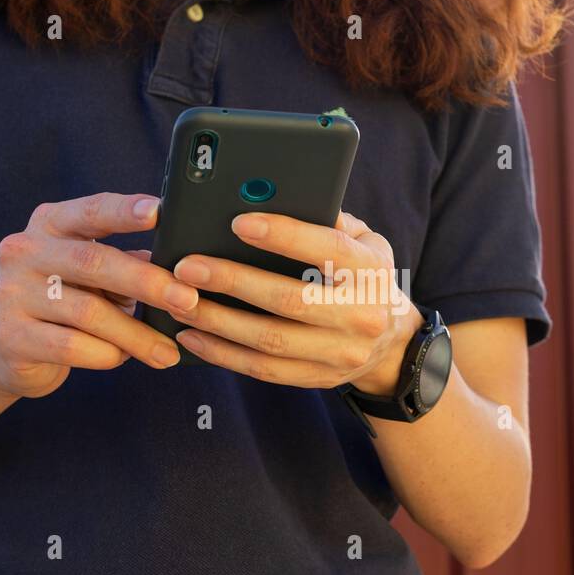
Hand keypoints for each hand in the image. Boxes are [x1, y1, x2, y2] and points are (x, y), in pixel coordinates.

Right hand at [0, 192, 200, 397]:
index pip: (91, 211)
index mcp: (49, 224)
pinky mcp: (10, 337)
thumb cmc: (64, 304)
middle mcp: (23, 251)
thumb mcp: (93, 277)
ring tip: (166, 351)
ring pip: (88, 312)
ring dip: (135, 334)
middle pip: (93, 262)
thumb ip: (128, 264)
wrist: (8, 352)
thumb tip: (181, 268)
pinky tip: (122, 358)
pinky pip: (72, 347)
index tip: (158, 211)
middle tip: (187, 301)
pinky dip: (107, 354)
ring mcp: (11, 293)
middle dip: (147, 283)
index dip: (124, 211)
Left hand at [168, 210, 422, 392]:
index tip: (238, 222)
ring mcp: (339, 353)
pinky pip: (263, 370)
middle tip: (188, 265)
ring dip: (218, 321)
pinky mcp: (317, 378)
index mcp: (370, 271)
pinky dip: (223, 354)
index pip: (327, 249)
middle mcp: (360, 315)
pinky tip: (192, 336)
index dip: (283, 235)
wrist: (393, 345)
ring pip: (270, 340)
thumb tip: (275, 196)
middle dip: (234, 281)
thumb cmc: (364, 277)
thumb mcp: (365, 241)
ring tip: (180, 301)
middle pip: (290, 300)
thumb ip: (329, 219)